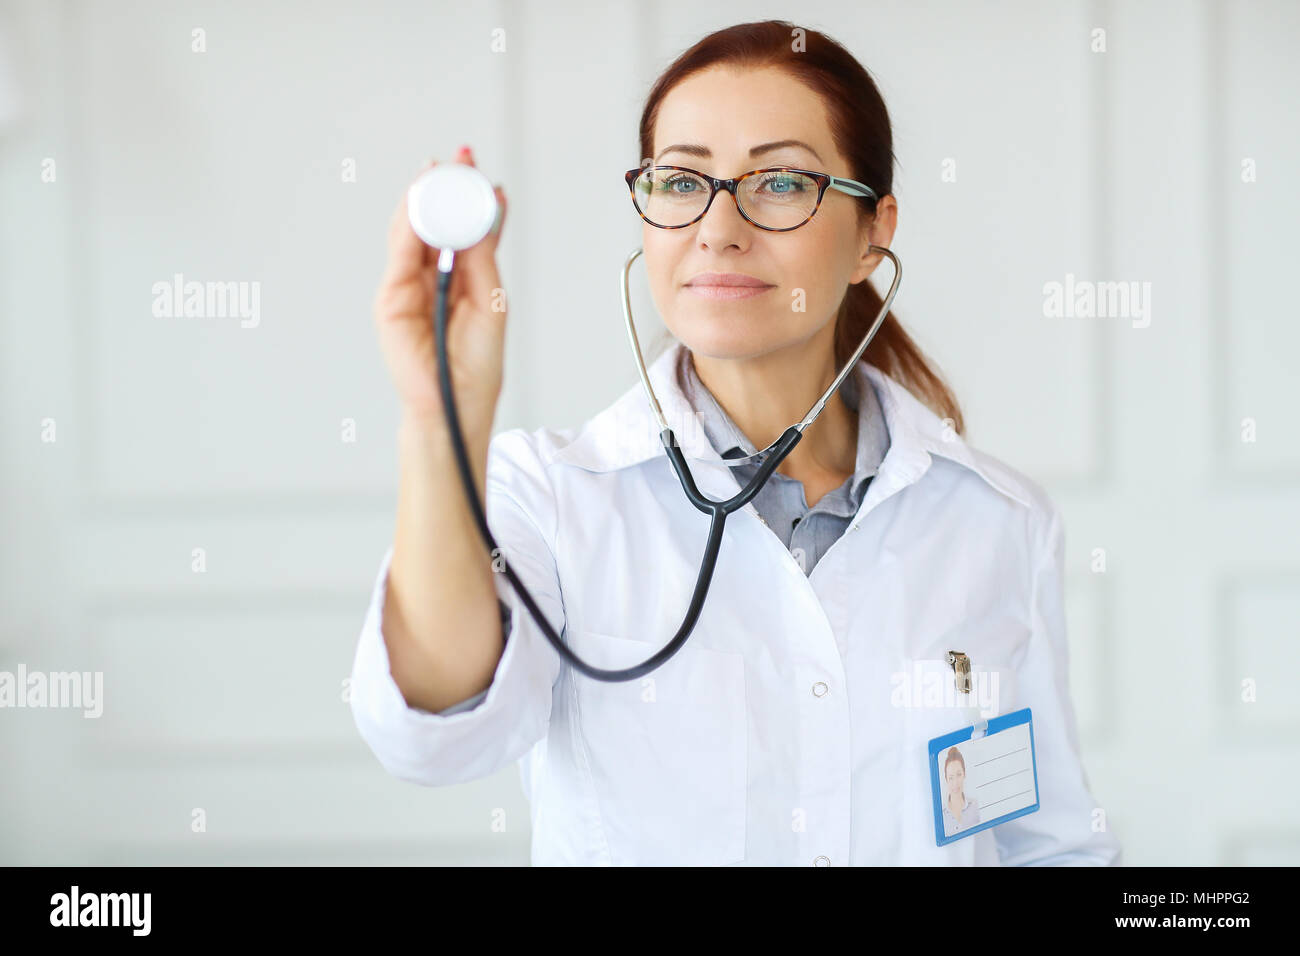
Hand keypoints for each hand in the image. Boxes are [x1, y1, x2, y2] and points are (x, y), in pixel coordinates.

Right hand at [373, 146, 508, 434]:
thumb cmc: (473, 368)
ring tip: (442, 171)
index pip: (463, 230)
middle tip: (462, 158)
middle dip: (446, 187)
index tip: (484, 174)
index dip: (470, 200)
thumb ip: (483, 258)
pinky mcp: (390, 299)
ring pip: (413, 231)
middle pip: (435, 222)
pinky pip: (399, 254)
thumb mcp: (490, 302)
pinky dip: (410, 226)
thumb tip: (487, 212)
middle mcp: (430, 278)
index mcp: (459, 279)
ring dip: (426, 198)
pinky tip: (424, 203)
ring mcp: (407, 286)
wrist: (454, 409)